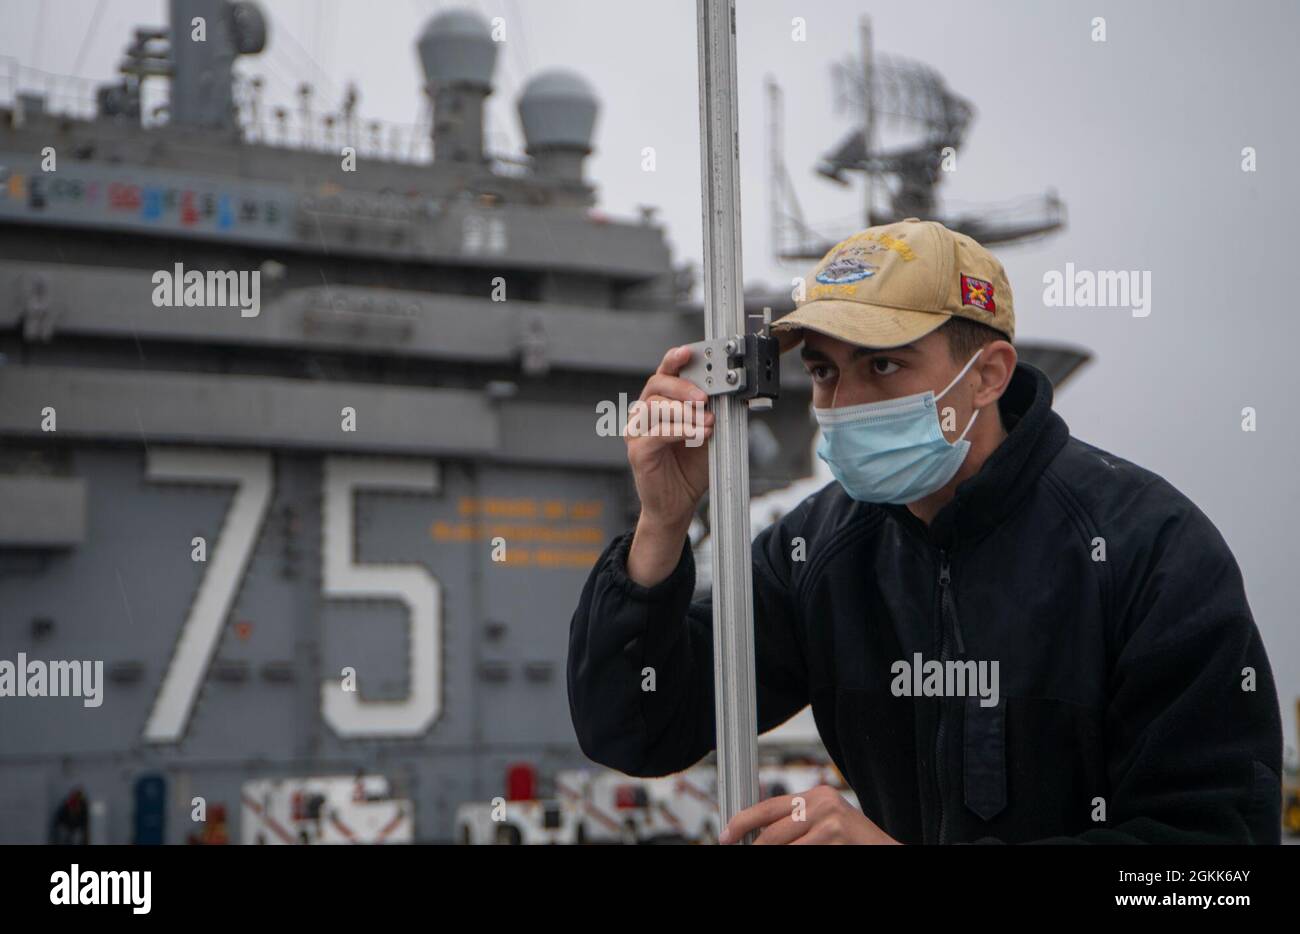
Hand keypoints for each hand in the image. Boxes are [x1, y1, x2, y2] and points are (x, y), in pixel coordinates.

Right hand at [626, 345, 713, 528]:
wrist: (678, 504)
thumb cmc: (691, 469)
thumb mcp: (709, 434)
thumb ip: (713, 413)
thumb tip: (730, 394)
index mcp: (661, 403)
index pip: (665, 373)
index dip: (674, 359)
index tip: (689, 352)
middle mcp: (644, 414)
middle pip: (656, 385)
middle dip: (682, 388)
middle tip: (704, 397)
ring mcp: (637, 432)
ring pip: (654, 408)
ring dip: (684, 412)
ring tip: (706, 422)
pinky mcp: (637, 452)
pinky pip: (656, 434)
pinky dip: (680, 431)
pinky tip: (697, 434)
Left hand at [718, 785, 900, 844]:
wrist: (890, 852)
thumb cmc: (854, 846)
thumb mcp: (825, 825)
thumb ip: (795, 824)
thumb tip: (758, 835)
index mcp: (815, 795)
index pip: (767, 807)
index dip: (742, 822)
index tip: (725, 835)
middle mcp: (821, 802)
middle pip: (771, 832)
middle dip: (755, 848)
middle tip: (742, 852)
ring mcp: (829, 819)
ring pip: (781, 846)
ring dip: (772, 855)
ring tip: (767, 856)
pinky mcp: (835, 835)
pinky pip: (800, 854)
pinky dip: (793, 857)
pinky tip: (803, 856)